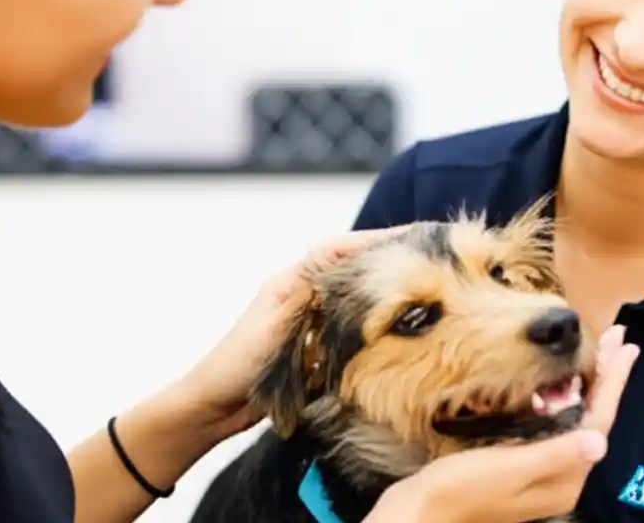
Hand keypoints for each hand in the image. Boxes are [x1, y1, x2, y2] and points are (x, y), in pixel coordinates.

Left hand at [175, 226, 409, 438]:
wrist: (212, 407)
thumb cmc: (234, 366)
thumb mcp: (275, 326)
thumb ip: (309, 297)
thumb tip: (348, 270)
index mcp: (292, 280)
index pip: (340, 248)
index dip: (378, 240)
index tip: (415, 237)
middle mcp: (304, 293)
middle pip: (354, 268)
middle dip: (390, 262)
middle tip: (431, 261)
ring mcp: (311, 319)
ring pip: (356, 297)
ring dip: (385, 292)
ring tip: (425, 290)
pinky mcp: (316, 346)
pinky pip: (351, 327)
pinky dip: (374, 324)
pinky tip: (398, 328)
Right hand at [368, 326, 640, 522]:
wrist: (422, 511)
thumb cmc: (462, 487)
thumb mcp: (510, 468)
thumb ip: (556, 454)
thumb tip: (600, 441)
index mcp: (565, 481)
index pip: (599, 422)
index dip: (614, 382)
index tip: (626, 346)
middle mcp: (563, 479)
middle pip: (594, 418)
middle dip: (606, 377)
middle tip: (618, 337)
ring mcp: (546, 473)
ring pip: (579, 420)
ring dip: (590, 385)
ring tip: (602, 353)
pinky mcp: (527, 466)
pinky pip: (560, 426)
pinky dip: (568, 399)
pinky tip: (565, 385)